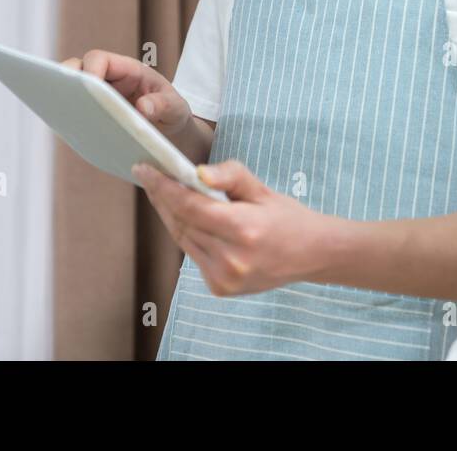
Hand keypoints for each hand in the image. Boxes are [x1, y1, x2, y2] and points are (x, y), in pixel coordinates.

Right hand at [62, 49, 191, 141]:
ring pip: (70, 91)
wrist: (169, 131)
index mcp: (127, 70)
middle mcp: (107, 79)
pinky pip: (74, 112)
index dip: (90, 70)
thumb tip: (143, 108)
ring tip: (62, 117)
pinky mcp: (91, 115)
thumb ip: (164, 105)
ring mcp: (97, 97)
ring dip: (64, 101)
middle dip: (66, 80)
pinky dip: (67, 119)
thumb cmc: (172, 112)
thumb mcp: (176, 108)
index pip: (99, 59)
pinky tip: (68, 132)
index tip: (89, 88)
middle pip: (77, 69)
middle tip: (65, 99)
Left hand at [132, 160, 333, 296]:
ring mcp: (224, 278)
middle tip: (148, 176)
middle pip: (181, 222)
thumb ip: (229, 176)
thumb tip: (197, 173)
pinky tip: (186, 218)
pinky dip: (187, 234)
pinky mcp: (220, 288)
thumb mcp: (262, 189)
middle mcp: (231, 259)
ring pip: (183, 239)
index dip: (162, 187)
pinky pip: (193, 254)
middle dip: (162, 197)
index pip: (189, 205)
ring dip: (171, 215)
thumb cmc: (287, 217)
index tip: (144, 169)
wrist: (312, 255)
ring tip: (162, 192)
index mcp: (243, 230)